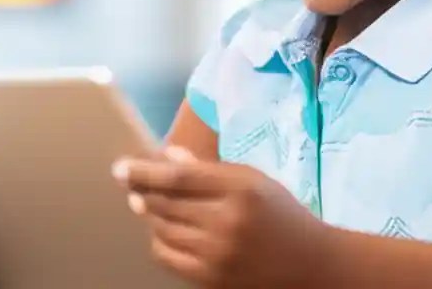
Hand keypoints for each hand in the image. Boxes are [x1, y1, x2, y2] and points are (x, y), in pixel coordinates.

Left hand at [113, 147, 330, 288]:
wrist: (310, 265)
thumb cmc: (280, 214)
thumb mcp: (254, 180)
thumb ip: (209, 169)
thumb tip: (166, 156)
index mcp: (241, 189)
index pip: (179, 177)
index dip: (145, 171)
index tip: (121, 167)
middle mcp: (227, 221)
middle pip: (166, 203)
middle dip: (141, 191)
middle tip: (128, 182)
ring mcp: (218, 254)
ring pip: (162, 228)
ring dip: (148, 214)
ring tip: (144, 203)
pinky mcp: (211, 278)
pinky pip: (167, 256)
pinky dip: (158, 240)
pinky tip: (160, 229)